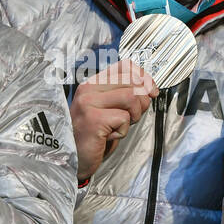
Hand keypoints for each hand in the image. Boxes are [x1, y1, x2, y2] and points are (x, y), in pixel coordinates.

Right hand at [70, 60, 157, 181]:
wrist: (71, 157)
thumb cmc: (91, 136)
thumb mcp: (108, 109)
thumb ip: (123, 94)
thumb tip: (149, 88)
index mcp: (92, 83)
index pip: (125, 66)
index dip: (143, 77)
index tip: (151, 91)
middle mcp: (88, 89)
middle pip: (132, 82)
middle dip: (142, 102)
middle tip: (131, 117)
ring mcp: (88, 103)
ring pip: (131, 98)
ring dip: (133, 116)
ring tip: (119, 126)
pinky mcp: (93, 119)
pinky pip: (124, 119)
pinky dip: (122, 131)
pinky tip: (108, 136)